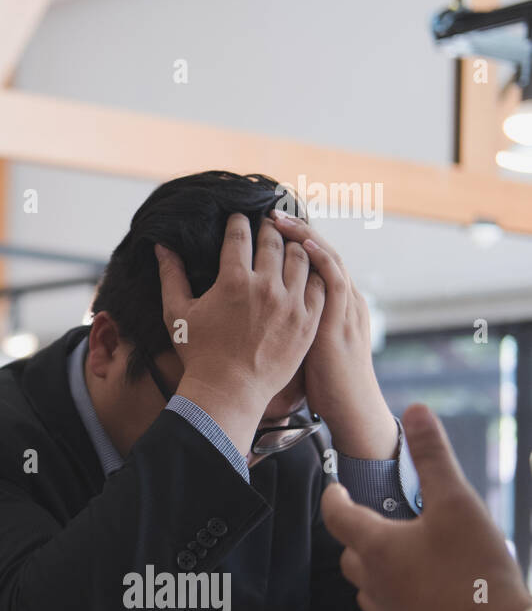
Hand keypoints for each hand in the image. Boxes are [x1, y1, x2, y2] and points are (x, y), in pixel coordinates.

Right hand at [156, 213, 324, 457]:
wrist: (228, 391)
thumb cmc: (198, 353)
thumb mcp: (177, 312)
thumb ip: (171, 275)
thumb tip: (161, 246)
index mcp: (232, 281)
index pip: (240, 235)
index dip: (238, 221)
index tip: (239, 217)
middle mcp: (266, 287)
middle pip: (274, 241)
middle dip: (270, 227)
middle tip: (268, 222)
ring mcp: (291, 304)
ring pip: (301, 258)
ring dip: (294, 245)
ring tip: (289, 242)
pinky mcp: (308, 321)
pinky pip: (319, 285)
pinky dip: (314, 272)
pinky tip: (308, 269)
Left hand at [271, 208, 396, 458]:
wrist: (348, 403)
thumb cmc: (323, 377)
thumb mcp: (307, 339)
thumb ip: (293, 316)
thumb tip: (263, 302)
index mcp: (328, 299)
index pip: (310, 258)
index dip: (291, 237)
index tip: (268, 221)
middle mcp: (338, 295)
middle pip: (316, 250)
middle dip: (293, 227)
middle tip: (268, 207)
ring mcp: (342, 304)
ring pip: (325, 256)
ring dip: (303, 233)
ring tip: (279, 215)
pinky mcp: (341, 317)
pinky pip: (332, 278)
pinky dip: (320, 257)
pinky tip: (304, 242)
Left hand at [322, 403, 531, 610]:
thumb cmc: (476, 572)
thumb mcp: (458, 503)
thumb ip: (433, 456)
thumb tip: (416, 410)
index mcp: (376, 548)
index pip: (337, 516)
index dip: (333, 498)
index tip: (335, 488)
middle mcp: (374, 584)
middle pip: (351, 554)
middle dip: (357, 534)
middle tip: (375, 520)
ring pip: (369, 588)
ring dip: (377, 570)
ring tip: (402, 556)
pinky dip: (401, 598)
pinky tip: (427, 593)